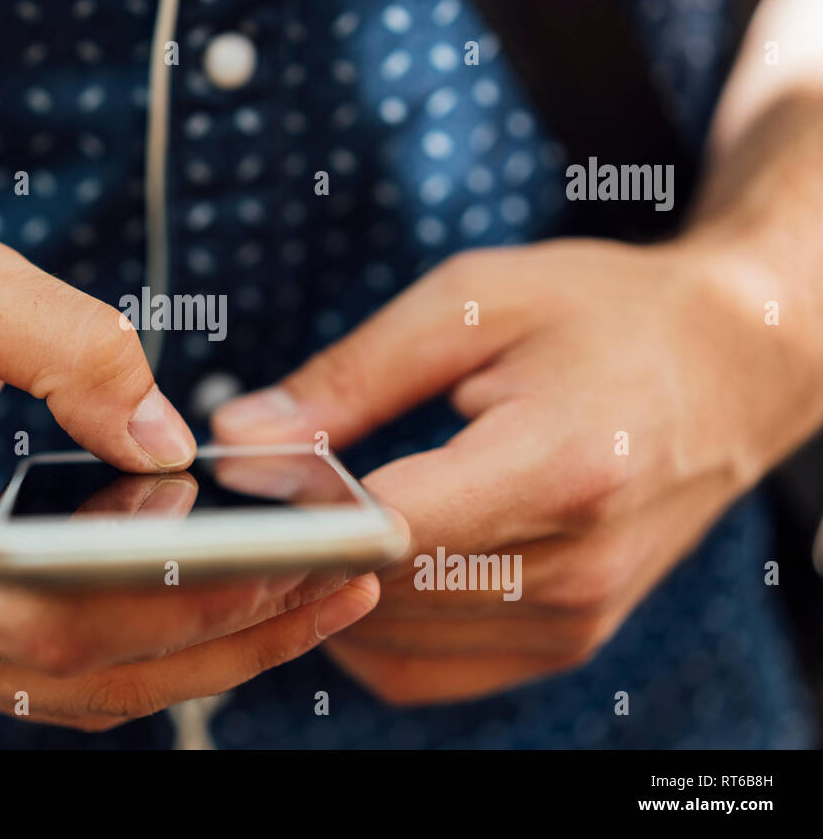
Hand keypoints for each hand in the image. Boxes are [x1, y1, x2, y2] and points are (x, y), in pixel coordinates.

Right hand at [0, 231, 375, 728]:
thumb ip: (68, 349)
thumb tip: (168, 445)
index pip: (53, 610)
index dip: (186, 600)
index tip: (297, 563)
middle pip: (85, 670)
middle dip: (233, 635)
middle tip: (347, 583)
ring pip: (76, 689)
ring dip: (201, 656)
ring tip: (310, 601)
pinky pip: (50, 674)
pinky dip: (144, 653)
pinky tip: (216, 606)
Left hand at [212, 238, 819, 703]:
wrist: (728, 367)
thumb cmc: (603, 317)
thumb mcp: (474, 301)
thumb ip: (351, 377)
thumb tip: (240, 439)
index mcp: (565, 464)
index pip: (392, 527)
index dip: (300, 509)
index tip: (248, 476)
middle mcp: (578, 563)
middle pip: (381, 587)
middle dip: (300, 542)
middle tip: (264, 484)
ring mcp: (576, 617)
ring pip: (389, 635)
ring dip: (331, 585)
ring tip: (315, 512)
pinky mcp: (565, 641)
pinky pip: (422, 668)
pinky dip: (371, 625)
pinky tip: (362, 562)